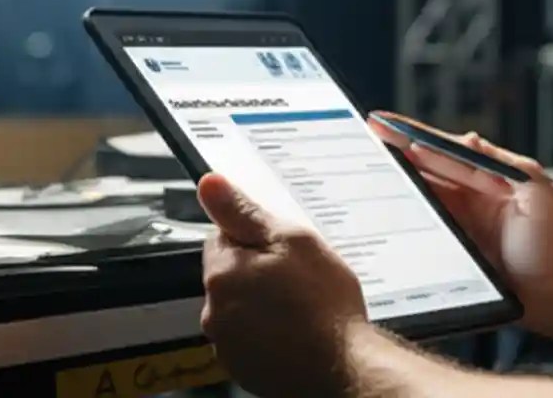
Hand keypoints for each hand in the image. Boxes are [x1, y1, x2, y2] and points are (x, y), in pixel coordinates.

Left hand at [197, 173, 367, 397]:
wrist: (342, 368)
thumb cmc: (323, 305)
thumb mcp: (292, 242)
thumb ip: (245, 213)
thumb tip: (209, 184)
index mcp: (222, 273)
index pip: (222, 236)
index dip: (255, 237)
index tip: (282, 248)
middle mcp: (214, 311)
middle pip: (230, 274)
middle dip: (258, 271)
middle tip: (298, 277)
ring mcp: (227, 344)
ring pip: (240, 307)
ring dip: (262, 303)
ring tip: (301, 307)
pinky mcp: (242, 368)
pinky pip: (249, 337)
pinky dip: (267, 333)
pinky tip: (296, 331)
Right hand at [368, 111, 552, 337]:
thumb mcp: (543, 197)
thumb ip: (509, 166)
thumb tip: (469, 140)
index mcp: (489, 174)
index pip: (442, 148)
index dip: (411, 134)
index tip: (381, 123)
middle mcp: (470, 192)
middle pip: (422, 166)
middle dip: (392, 151)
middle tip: (359, 139)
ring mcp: (457, 219)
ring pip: (416, 192)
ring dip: (390, 179)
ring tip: (360, 167)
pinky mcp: (450, 245)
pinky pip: (417, 224)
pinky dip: (397, 214)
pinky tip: (376, 209)